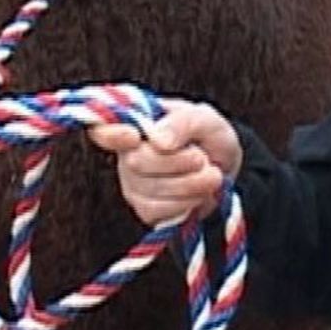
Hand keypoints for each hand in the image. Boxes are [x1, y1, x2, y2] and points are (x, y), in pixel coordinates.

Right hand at [88, 98, 242, 225]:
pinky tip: (200, 193)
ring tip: (211, 174)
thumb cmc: (209, 136)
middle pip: (137, 162)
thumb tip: (159, 140)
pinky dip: (186, 203)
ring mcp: (134, 184)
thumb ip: (183, 122)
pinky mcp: (146, 209)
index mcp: (138, 123)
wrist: (226, 169)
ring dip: (189, 184)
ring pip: (150, 189)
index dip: (111, 134)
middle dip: (178, 162)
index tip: (133, 136)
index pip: (105, 129)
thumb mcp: (205, 118)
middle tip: (203, 158)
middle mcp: (128, 153)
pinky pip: (158, 211)